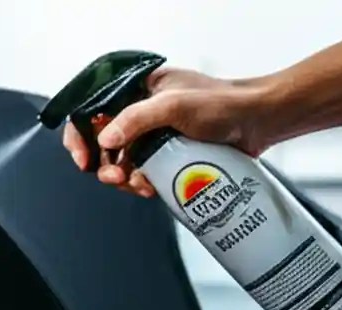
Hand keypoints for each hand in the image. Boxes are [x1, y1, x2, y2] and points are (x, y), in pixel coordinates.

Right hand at [62, 67, 278, 196]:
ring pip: (122, 163)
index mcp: (137, 90)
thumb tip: (105, 140)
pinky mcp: (167, 156)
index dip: (81, 136)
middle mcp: (142, 112)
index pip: (93, 110)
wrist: (260, 122)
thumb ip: (136, 119)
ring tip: (138, 185)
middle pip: (104, 143)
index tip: (84, 160)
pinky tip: (151, 188)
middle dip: (105, 165)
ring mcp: (154, 135)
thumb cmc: (223, 104)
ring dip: (124, 178)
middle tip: (114, 178)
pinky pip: (142, 173)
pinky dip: (141, 183)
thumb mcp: (174, 106)